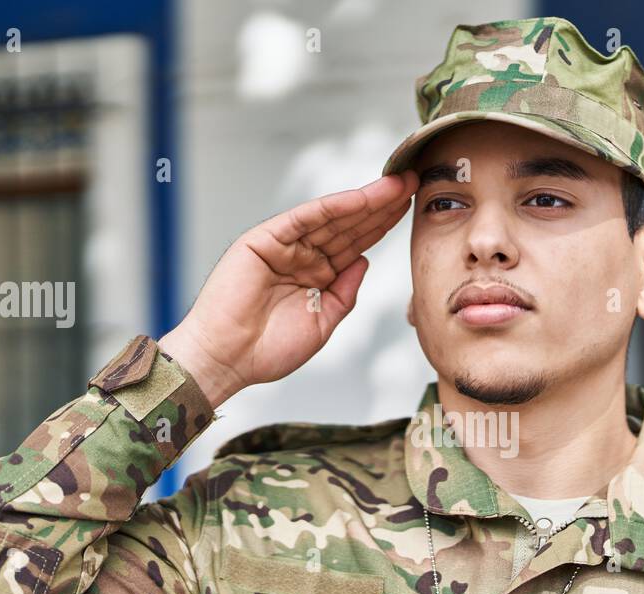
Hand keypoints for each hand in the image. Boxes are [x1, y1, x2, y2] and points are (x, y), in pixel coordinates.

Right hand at [160, 169, 417, 406]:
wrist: (229, 360)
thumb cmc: (268, 350)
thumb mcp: (322, 322)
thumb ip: (344, 292)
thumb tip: (363, 262)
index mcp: (316, 276)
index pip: (356, 244)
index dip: (383, 226)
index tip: (412, 208)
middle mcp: (302, 256)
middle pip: (349, 225)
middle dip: (382, 206)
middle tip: (414, 183)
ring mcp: (284, 246)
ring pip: (332, 218)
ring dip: (365, 201)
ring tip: (397, 185)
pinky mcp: (265, 240)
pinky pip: (304, 219)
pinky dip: (333, 207)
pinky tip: (361, 198)